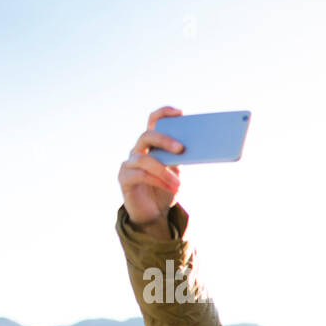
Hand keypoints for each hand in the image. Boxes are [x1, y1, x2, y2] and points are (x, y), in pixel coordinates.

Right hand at [118, 106, 184, 235]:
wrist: (155, 213)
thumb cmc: (167, 189)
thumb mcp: (178, 172)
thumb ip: (182, 159)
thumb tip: (202, 147)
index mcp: (152, 145)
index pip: (153, 122)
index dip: (164, 113)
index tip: (180, 112)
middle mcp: (138, 150)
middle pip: (147, 136)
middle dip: (165, 140)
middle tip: (182, 149)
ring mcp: (128, 163)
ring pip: (144, 159)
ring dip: (164, 171)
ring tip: (179, 183)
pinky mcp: (124, 178)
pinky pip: (139, 175)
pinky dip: (158, 181)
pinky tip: (172, 189)